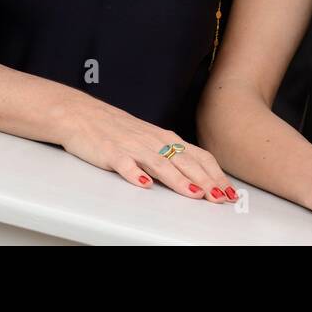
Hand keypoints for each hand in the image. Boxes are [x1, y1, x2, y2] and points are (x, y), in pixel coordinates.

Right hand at [60, 101, 238, 199]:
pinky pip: (125, 164)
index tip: (229, 190)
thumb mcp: (150, 140)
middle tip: (221, 197)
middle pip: (185, 162)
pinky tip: (144, 184)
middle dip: (206, 181)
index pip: (198, 156)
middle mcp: (153, 141)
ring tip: (195, 194)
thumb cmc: (117, 130)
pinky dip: (135, 174)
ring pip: (161, 163)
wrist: (82, 114)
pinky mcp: (111, 152)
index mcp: (165, 138)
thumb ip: (170, 156)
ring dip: (179, 180)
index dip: (215, 174)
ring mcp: (133, 147)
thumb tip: (197, 176)